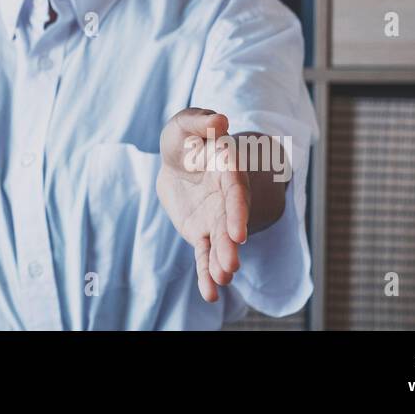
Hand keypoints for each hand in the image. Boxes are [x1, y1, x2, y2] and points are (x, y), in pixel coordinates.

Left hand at [155, 108, 249, 302]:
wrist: (176, 159)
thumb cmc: (184, 139)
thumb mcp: (185, 124)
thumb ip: (201, 122)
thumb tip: (220, 120)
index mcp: (228, 168)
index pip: (235, 190)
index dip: (237, 211)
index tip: (238, 232)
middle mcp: (227, 197)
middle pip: (231, 222)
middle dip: (230, 244)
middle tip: (231, 265)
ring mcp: (216, 217)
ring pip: (220, 241)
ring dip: (222, 260)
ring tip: (223, 280)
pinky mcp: (202, 232)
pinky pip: (205, 255)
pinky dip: (207, 273)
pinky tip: (211, 293)